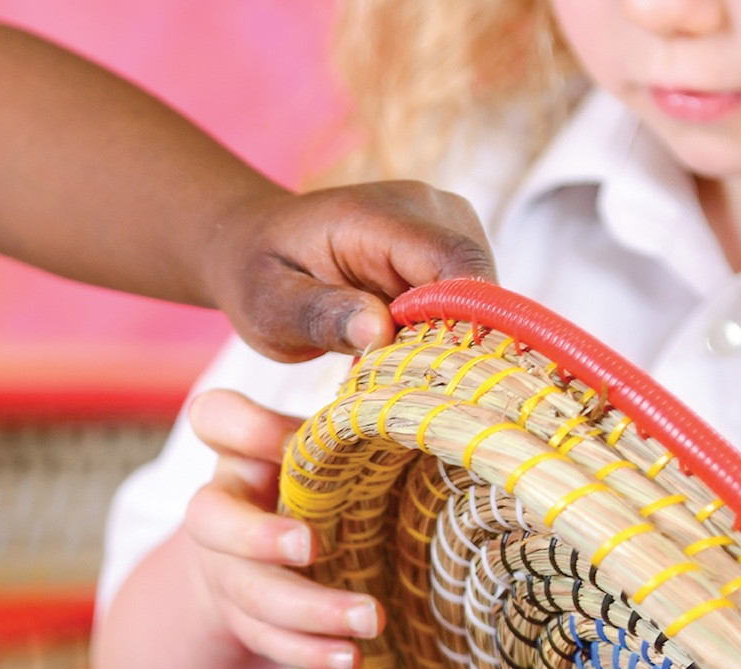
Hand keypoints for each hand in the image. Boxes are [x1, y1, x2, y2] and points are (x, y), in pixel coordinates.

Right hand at [185, 388, 383, 668]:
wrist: (263, 560)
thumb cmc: (313, 483)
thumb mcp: (322, 448)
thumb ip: (351, 424)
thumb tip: (427, 381)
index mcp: (236, 451)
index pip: (212, 420)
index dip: (243, 428)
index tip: (290, 439)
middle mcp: (218, 508)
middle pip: (214, 523)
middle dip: (262, 537)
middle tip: (313, 546)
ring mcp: (225, 571)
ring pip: (248, 592)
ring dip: (308, 610)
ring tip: (369, 622)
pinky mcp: (243, 620)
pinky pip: (267, 641)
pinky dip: (310, 652)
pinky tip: (353, 658)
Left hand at [204, 181, 492, 360]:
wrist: (257, 244)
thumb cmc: (259, 277)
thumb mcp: (271, 307)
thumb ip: (323, 316)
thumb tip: (379, 331)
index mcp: (381, 218)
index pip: (456, 264)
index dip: (463, 323)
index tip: (441, 378)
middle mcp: (430, 210)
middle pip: (481, 285)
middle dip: (458, 342)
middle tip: (413, 387)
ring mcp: (447, 226)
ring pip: (483, 299)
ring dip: (454, 342)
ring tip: (406, 372)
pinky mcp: (449, 253)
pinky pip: (471, 302)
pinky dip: (449, 336)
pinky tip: (412, 357)